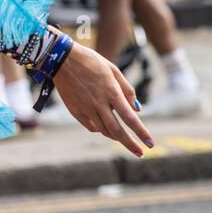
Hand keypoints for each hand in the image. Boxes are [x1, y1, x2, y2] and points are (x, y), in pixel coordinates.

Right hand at [53, 42, 154, 156]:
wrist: (61, 59)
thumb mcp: (113, 70)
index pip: (129, 118)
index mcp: (111, 92)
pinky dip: (100, 130)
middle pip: (117, 131)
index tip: (150, 144)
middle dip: (130, 144)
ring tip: (123, 138)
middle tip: (140, 153)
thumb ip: (127, 90)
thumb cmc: (90, 61)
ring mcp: (86, 108)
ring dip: (116, 137)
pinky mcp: (75, 111)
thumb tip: (137, 109)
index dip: (141, 132)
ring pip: (104, 131)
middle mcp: (99, 103)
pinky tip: (105, 129)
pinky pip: (91, 126)